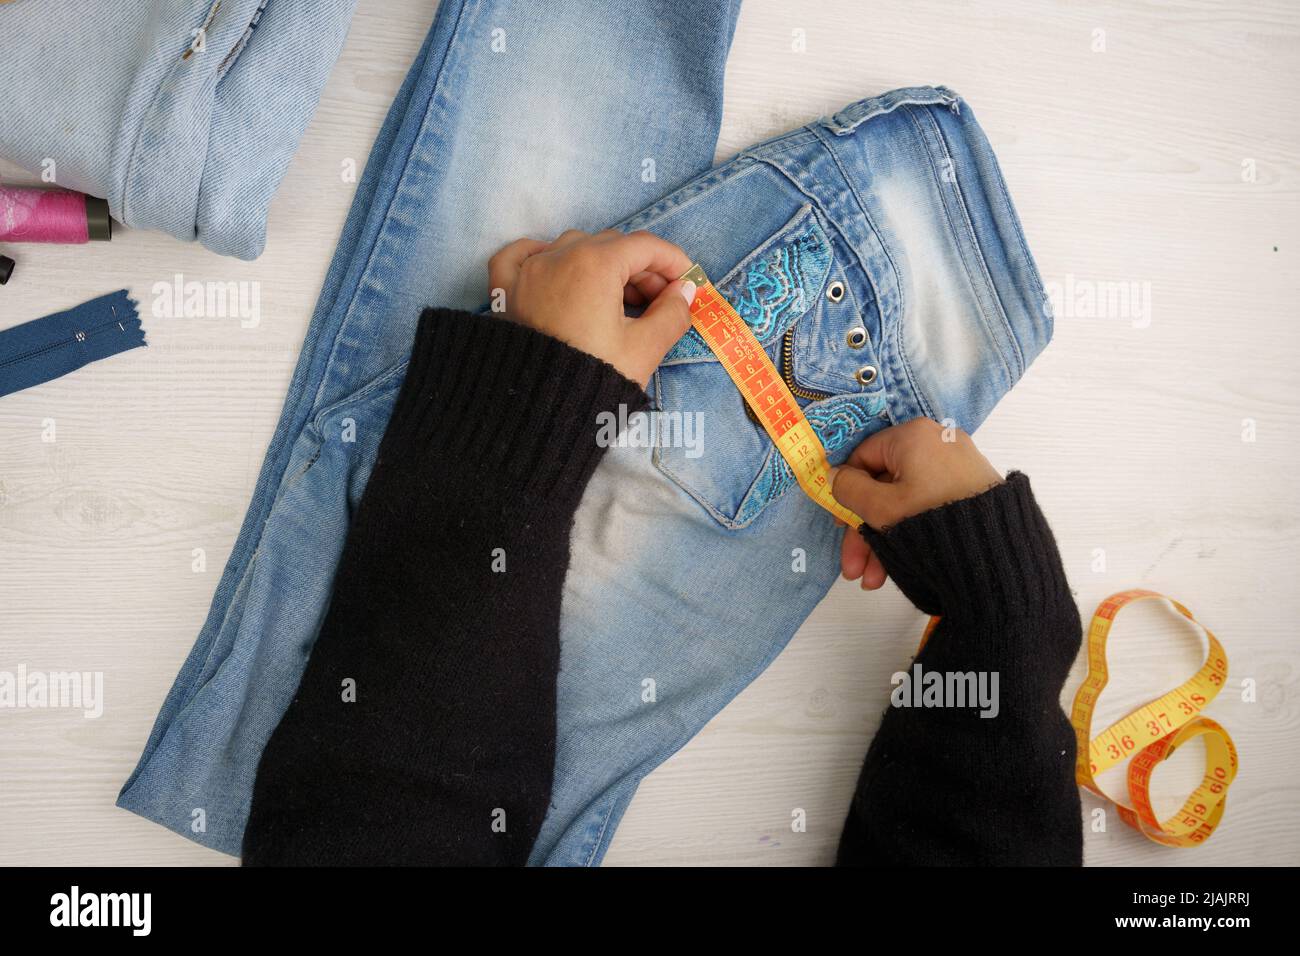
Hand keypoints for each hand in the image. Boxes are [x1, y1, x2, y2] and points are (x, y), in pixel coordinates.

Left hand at [487, 229, 696, 386]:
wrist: (536, 415)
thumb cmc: (592, 380)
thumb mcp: (644, 349)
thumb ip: (672, 314)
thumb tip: (683, 293)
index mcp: (596, 265)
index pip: (645, 246)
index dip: (673, 261)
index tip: (687, 282)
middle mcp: (558, 257)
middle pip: (611, 246)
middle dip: (642, 268)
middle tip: (661, 300)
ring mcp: (527, 272)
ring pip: (572, 247)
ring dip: (602, 263)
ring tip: (618, 298)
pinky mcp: (505, 291)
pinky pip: (520, 256)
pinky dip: (542, 254)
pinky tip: (557, 267)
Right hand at [831, 418, 1002, 589]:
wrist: (996, 552)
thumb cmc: (929, 519)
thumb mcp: (878, 507)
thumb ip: (848, 489)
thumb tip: (834, 475)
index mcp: (912, 435)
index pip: (863, 457)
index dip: (845, 492)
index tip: (838, 525)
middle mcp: (936, 443)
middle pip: (884, 487)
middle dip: (864, 531)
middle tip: (854, 566)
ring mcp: (956, 467)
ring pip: (904, 503)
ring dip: (883, 541)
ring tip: (873, 579)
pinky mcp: (969, 490)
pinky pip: (927, 507)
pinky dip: (910, 532)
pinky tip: (896, 567)